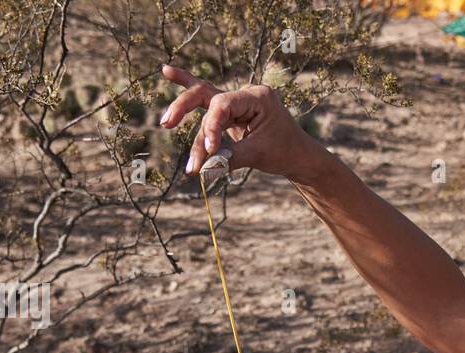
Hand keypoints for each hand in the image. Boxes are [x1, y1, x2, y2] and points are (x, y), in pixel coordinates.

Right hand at [158, 65, 324, 180]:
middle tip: (167, 124)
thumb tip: (205, 169)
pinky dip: (186, 88)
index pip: (223, 105)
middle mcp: (245, 94)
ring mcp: (237, 102)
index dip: (211, 127)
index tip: (211, 151)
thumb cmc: (284, 152)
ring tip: (171, 134)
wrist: (297, 156)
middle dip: (184, 108)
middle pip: (207, 95)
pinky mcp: (230, 113)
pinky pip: (206, 103)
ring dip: (187, 122)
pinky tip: (167, 71)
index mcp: (258, 97)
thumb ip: (231, 158)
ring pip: (203, 104)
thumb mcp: (259, 155)